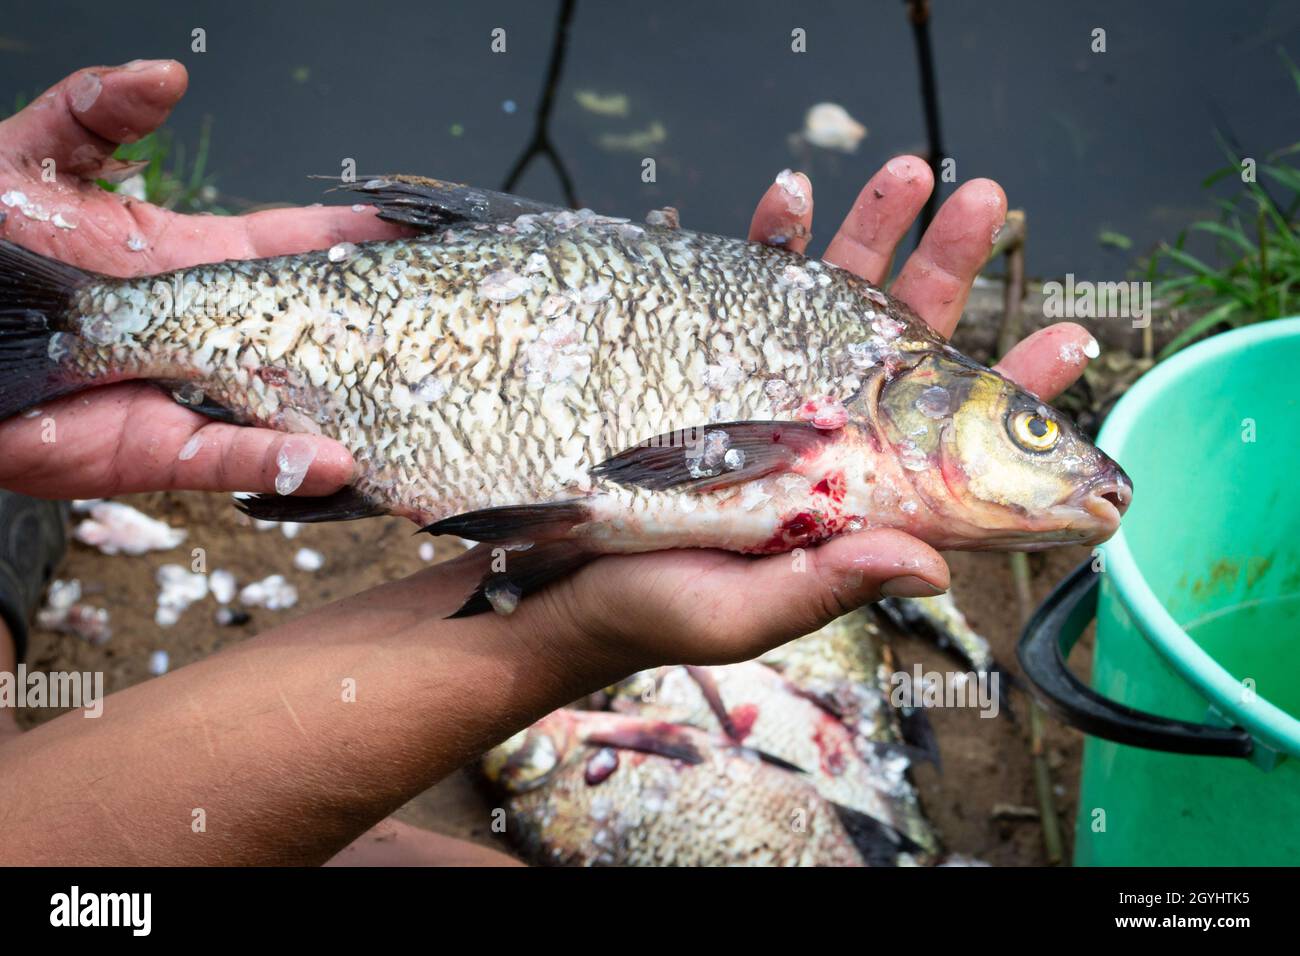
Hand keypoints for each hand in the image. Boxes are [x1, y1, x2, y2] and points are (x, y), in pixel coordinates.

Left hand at [0, 60, 397, 498]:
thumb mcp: (34, 158)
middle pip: (308, 330)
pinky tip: (331, 460)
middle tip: (443, 315)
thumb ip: (101, 111)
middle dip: (374, 323)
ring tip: (411, 399)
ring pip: (289, 405)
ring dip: (348, 406)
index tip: (407, 226)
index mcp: (191, 265)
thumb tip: (169, 74)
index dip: (349, 238)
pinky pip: (226, 460)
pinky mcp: (153, 451)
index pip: (290, 250)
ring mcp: (188, 394)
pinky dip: (277, 462)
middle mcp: (206, 335)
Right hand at [524, 162, 1099, 667]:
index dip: (1012, 396)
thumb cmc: (649, 612)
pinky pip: (744, 292)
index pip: (951, 445)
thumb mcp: (741, 612)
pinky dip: (768, 239)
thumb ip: (828, 586)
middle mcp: (818, 440)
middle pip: (903, 350)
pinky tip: (788, 195)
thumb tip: (931, 567)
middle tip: (983, 202)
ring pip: (832, 304)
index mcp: (849, 501)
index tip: (1067, 340)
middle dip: (945, 272)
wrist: (552, 587)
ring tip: (906, 172)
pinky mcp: (702, 368)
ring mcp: (761, 396)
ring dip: (868, 234)